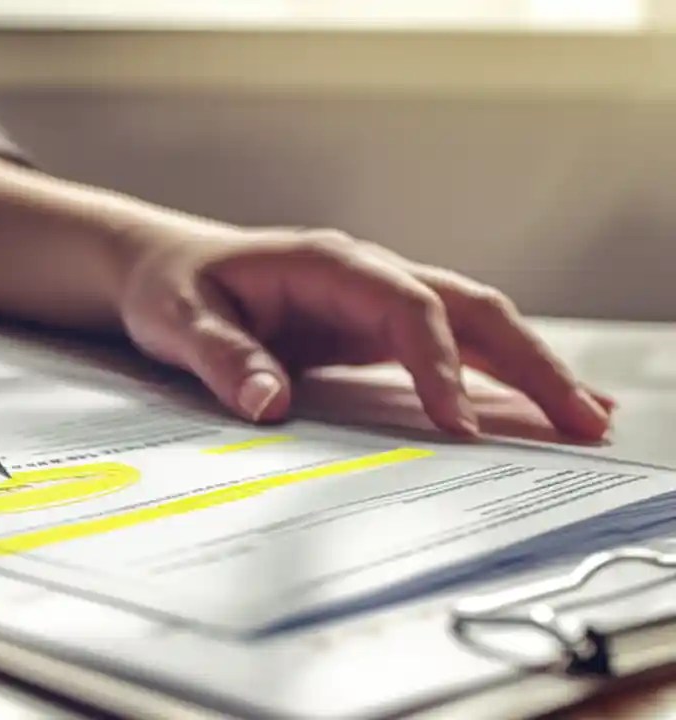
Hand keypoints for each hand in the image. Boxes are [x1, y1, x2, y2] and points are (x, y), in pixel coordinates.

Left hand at [118, 223, 612, 439]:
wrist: (166, 268)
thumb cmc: (174, 288)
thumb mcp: (180, 322)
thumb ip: (222, 360)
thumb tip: (268, 405)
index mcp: (325, 263)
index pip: (404, 307)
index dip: (437, 363)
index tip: (457, 423)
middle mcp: (365, 273)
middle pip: (468, 307)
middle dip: (528, 361)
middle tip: (580, 419)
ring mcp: (376, 298)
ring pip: (475, 324)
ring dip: (532, 367)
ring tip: (589, 418)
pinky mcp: (374, 327)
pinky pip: (452, 345)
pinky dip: (498, 374)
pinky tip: (535, 406)